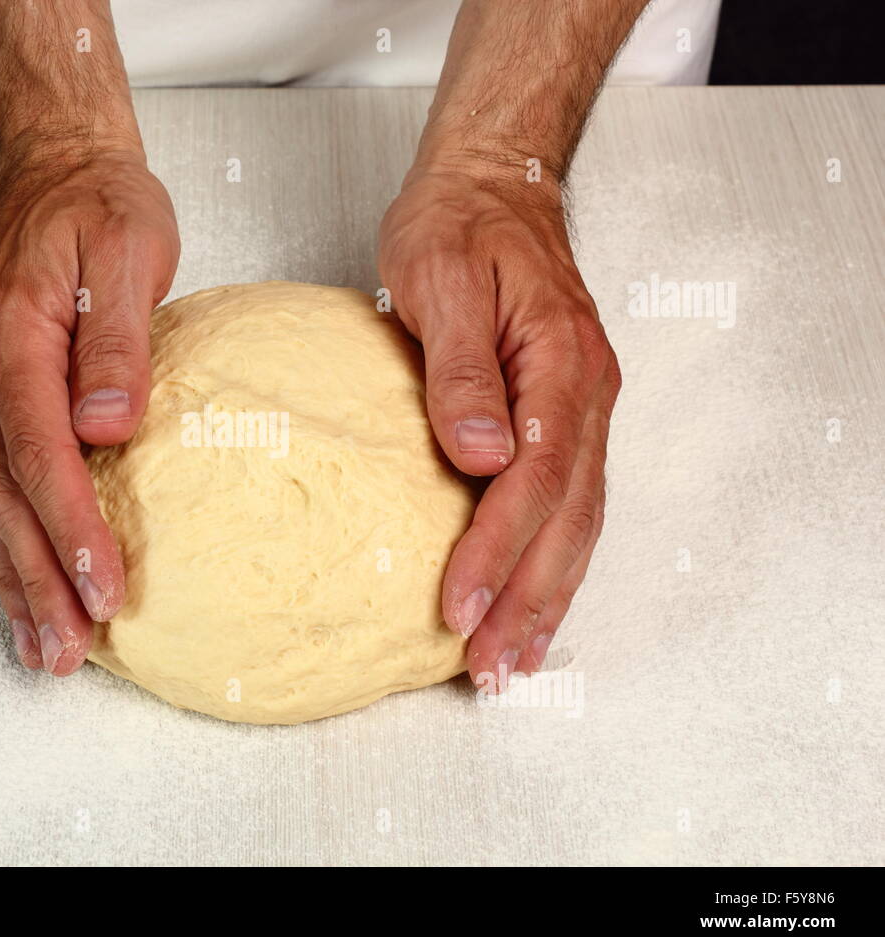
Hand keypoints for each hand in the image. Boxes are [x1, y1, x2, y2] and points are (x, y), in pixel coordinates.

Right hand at [0, 148, 178, 674]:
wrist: (59, 172)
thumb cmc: (99, 207)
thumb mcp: (124, 252)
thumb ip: (117, 339)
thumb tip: (110, 422)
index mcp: (14, 341)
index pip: (40, 452)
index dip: (70, 527)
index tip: (104, 588)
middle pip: (5, 496)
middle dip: (37, 579)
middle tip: (67, 652)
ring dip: (14, 579)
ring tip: (41, 648)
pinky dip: (6, 544)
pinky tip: (25, 586)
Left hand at [379, 162, 620, 691]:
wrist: (492, 184)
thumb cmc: (458, 223)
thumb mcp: (439, 278)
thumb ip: (459, 368)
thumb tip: (478, 452)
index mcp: (559, 360)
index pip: (534, 476)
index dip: (498, 548)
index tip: (460, 604)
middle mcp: (584, 391)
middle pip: (568, 516)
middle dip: (529, 597)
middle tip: (491, 666)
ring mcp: (581, 404)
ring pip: (577, 518)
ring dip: (547, 593)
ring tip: (513, 657)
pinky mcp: (563, 412)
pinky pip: (567, 498)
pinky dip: (550, 556)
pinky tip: (527, 594)